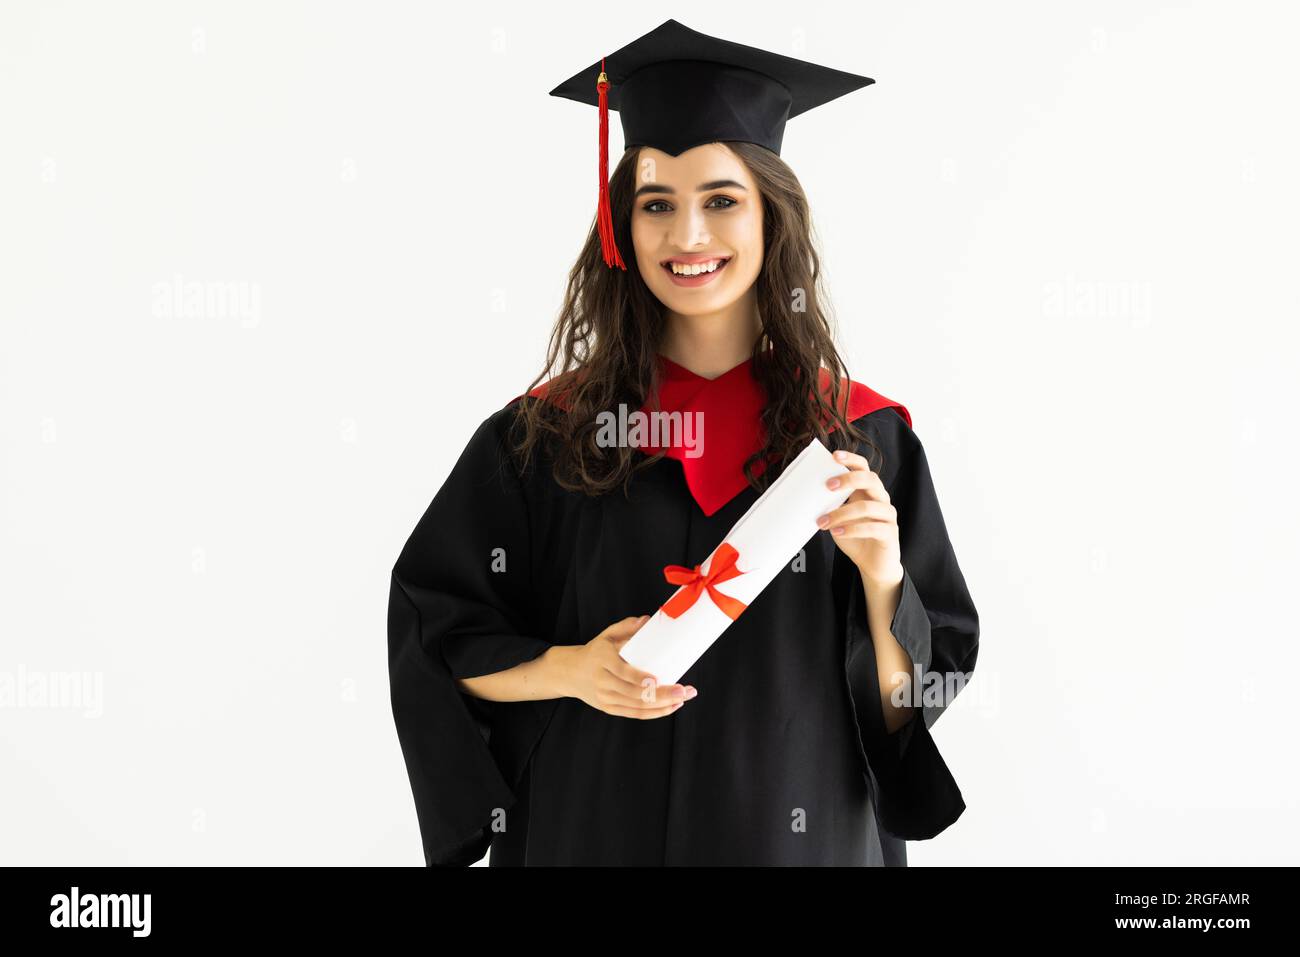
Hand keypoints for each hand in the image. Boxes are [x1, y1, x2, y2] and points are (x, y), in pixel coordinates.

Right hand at [558, 615, 697, 717]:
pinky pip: (634, 714)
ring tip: (683, 698)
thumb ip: (626, 627)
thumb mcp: (606, 635)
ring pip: (637, 706)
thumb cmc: (595, 651)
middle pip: (634, 693)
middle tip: (684, 690)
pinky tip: (671, 707)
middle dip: (662, 694)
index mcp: (602, 660)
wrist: (571, 672)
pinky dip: (654, 713)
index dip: (641, 679)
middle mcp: (602, 682)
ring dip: (663, 705)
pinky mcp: (609, 708)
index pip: (623, 672)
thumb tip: (647, 620)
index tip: (659, 679)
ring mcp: (605, 698)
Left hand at [817, 449, 904, 585]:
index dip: (851, 459)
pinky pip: (873, 527)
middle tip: (827, 486)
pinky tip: (838, 532)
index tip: (834, 456)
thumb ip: (831, 505)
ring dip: (842, 513)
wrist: (873, 564)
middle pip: (870, 479)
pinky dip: (852, 529)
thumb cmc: (854, 537)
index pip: (863, 467)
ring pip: (867, 506)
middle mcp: (881, 499)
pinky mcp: (890, 532)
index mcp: (868, 491)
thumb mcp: (839, 518)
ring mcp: (888, 515)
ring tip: (823, 522)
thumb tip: (808, 495)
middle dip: (848, 480)